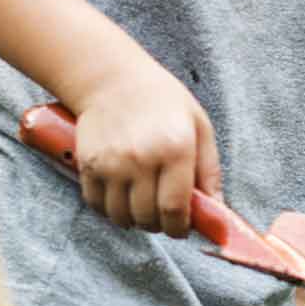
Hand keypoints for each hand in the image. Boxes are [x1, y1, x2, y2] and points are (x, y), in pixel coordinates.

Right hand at [67, 59, 217, 234]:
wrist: (111, 77)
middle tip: (163, 214)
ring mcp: (111, 163)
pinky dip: (109, 209)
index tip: (181, 228)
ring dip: (134, 219)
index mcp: (175, 149)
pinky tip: (121, 197)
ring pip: (121, 216)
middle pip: (148, 217)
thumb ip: (210, 169)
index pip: (175, 209)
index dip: (179, 228)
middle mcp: (142, 159)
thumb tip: (216, 208)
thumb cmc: (161, 99)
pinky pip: (97, 205)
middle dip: (159, 225)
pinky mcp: (88, 164)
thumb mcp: (199, 124)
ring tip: (142, 205)